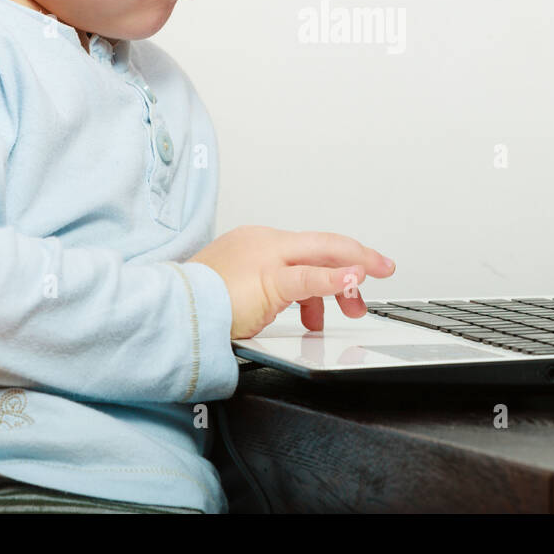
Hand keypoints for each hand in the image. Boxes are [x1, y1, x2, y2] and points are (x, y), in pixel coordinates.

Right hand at [188, 225, 395, 338]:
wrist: (170, 309)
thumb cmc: (198, 305)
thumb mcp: (244, 293)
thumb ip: (275, 293)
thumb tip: (305, 308)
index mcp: (259, 244)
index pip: (310, 247)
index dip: (340, 258)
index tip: (359, 271)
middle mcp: (265, 243)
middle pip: (326, 244)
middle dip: (360, 256)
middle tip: (384, 270)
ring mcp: (266, 258)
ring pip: (324, 255)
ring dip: (350, 277)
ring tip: (359, 301)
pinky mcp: (266, 279)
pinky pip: (308, 279)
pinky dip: (335, 279)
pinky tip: (353, 282)